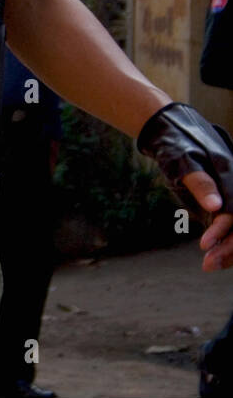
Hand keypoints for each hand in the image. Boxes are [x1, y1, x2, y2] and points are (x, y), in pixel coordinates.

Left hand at [136, 102, 232, 270]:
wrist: (171, 133)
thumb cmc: (176, 145)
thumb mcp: (183, 161)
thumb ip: (200, 182)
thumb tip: (216, 206)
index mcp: (231, 175)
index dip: (223, 231)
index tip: (204, 246)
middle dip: (229, 246)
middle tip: (208, 265)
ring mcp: (230, 195)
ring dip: (229, 248)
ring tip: (210, 265)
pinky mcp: (221, 202)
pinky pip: (229, 226)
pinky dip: (224, 242)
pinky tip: (216, 259)